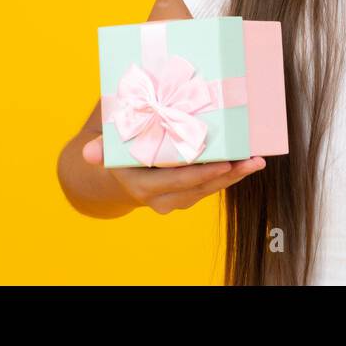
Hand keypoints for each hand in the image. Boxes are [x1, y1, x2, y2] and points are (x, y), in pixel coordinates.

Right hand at [82, 136, 265, 214]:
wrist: (113, 173)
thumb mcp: (105, 147)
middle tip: (251, 161)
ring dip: (234, 175)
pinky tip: (247, 161)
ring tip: (257, 160)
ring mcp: (173, 198)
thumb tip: (89, 153)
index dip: (200, 173)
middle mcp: (159, 197)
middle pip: (198, 187)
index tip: (222, 163)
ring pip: (208, 189)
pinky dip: (228, 174)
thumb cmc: (114, 149)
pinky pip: (209, 186)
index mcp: (140, 185)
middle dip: (227, 174)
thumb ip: (100, 149)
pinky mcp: (185, 194)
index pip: (175, 180)